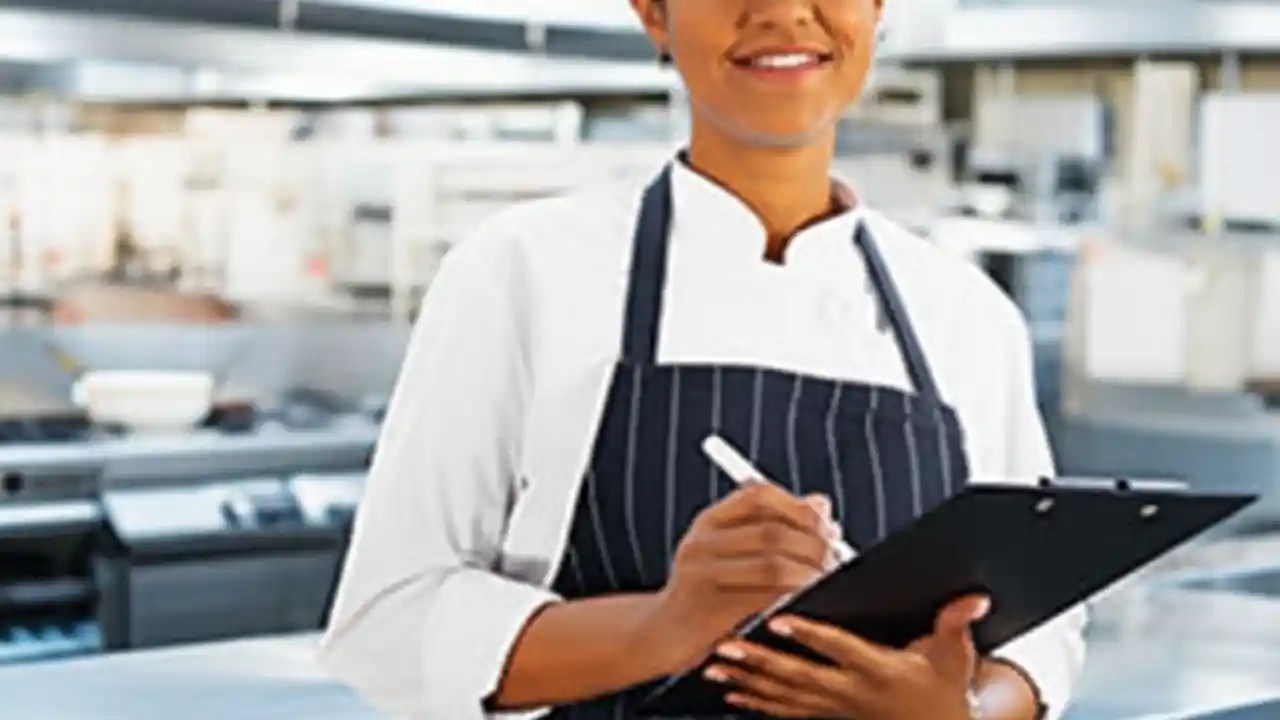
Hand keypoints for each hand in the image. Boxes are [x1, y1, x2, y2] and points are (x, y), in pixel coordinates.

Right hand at [650, 483, 837, 670]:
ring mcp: (702, 576)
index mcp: (708, 521)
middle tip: (834, 556)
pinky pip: (764, 600)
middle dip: (812, 544)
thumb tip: (820, 502)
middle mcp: (701, 543)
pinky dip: (793, 598)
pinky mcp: (709, 611)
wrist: (662, 634)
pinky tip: (806, 600)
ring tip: (823, 579)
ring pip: (773, 566)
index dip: (798, 506)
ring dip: (808, 573)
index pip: (759, 495)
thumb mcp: (730, 551)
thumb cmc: (708, 591)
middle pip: (771, 532)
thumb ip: (772, 525)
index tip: (823, 524)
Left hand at [703, 595, 990, 718]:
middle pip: (797, 675)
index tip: (779, 618)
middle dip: (759, 660)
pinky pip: (784, 711)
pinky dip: (755, 701)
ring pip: (783, 694)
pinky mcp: (826, 717)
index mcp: (878, 670)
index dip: (808, 633)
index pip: (838, 648)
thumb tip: (973, 597)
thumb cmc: (944, 691)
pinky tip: (730, 690)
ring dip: (747, 680)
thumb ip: (956, 624)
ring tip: (714, 664)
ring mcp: (835, 709)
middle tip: (726, 643)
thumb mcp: (955, 657)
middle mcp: (851, 692)